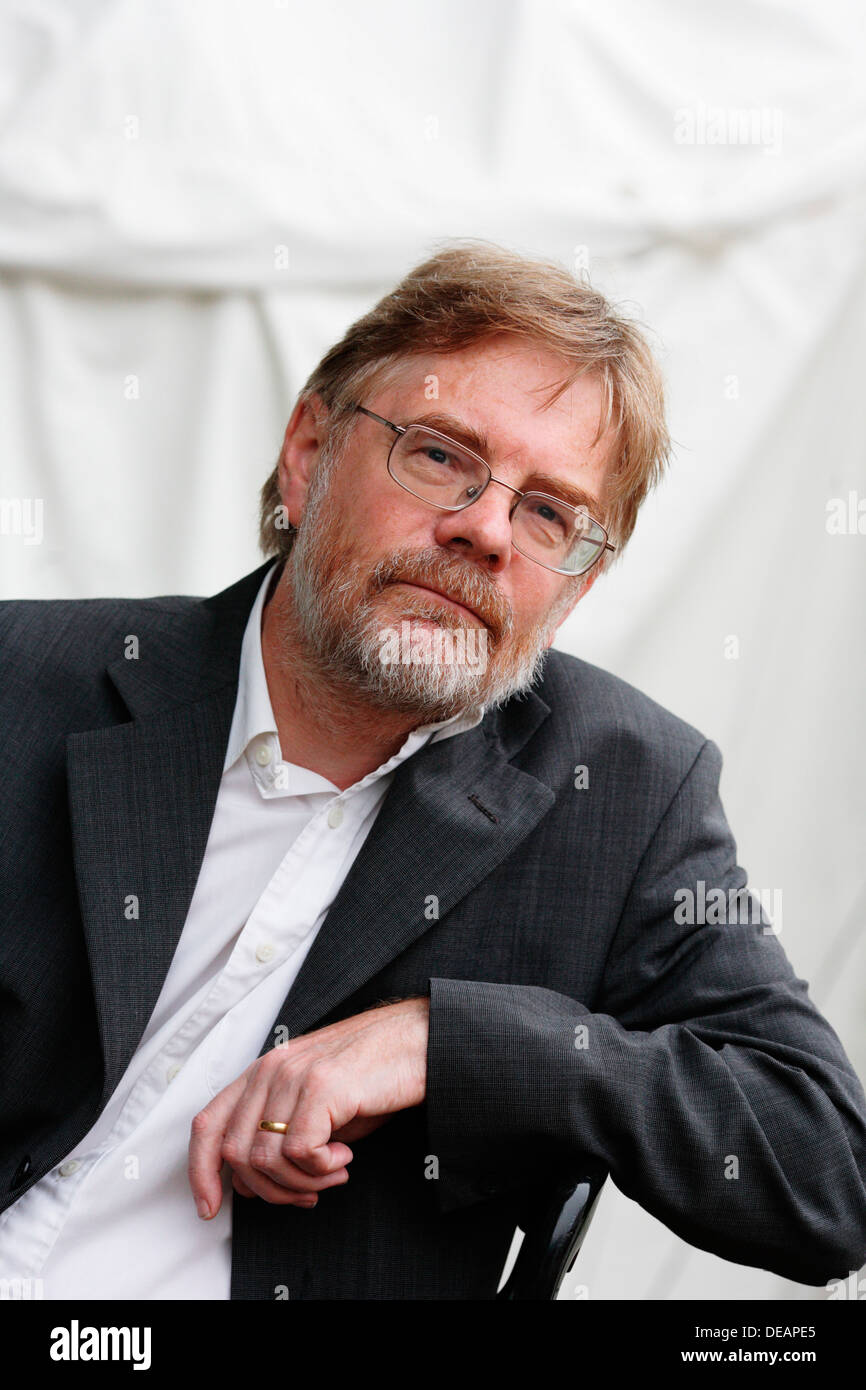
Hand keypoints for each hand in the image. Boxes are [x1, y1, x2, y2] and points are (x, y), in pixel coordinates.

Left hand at [188, 996, 428, 1218]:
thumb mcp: (316, 1106)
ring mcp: (293, 1075)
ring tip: (335, 1170)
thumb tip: (250, 1184)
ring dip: (301, 1181)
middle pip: (236, 1154)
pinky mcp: (322, 1086)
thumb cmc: (374, 1074)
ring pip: (265, 1159)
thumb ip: (279, 1135)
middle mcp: (270, 1070)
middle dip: (270, 1190)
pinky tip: (345, 1156)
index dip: (201, 1172)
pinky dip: (321, 1168)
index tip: (210, 1209)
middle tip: (308, 1192)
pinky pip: (299, 1151)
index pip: (208, 1125)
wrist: (418, 1041)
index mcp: (262, 1072)